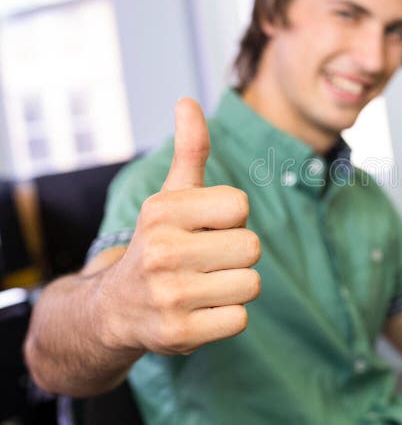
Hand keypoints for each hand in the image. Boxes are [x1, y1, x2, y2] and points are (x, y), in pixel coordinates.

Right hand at [100, 98, 260, 354]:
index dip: (230, 220)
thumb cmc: (159, 243)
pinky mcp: (178, 334)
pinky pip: (240, 319)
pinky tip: (200, 311)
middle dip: (236, 254)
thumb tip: (188, 101)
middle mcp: (160, 251)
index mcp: (161, 212)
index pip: (241, 206)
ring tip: (203, 286)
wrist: (115, 308)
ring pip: (251, 284)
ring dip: (235, 286)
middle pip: (251, 247)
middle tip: (205, 261)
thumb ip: (189, 150)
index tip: (204, 229)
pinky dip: (227, 317)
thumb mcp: (170, 197)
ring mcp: (168, 295)